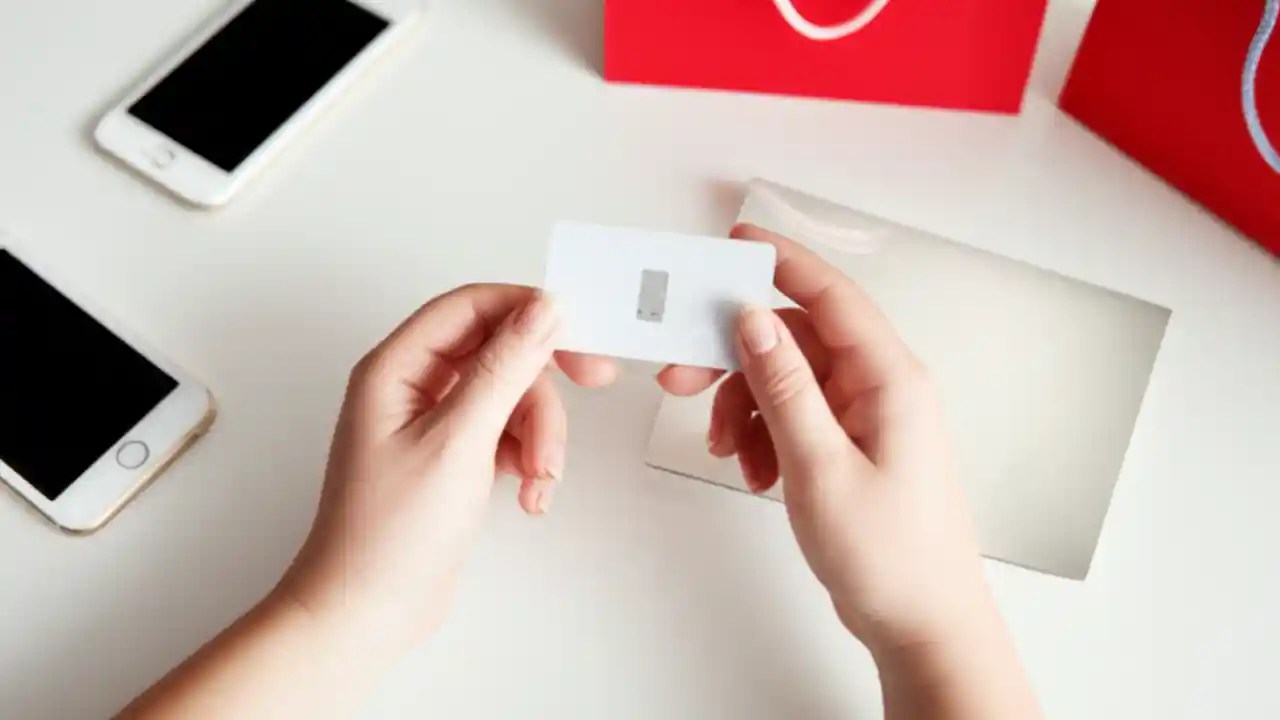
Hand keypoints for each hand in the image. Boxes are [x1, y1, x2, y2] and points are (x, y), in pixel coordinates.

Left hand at [278, 284, 616, 652]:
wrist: (367, 612)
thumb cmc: (385, 537)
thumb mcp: (457, 442)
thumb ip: (503, 369)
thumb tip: (540, 312)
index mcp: (395, 369)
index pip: (470, 306)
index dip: (527, 311)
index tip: (575, 334)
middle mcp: (412, 388)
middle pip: (500, 353)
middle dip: (541, 389)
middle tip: (589, 389)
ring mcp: (434, 424)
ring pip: (511, 397)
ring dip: (538, 435)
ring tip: (538, 479)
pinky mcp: (454, 457)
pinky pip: (507, 434)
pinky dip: (528, 459)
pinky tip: (528, 493)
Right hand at [659, 225, 992, 655]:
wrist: (923, 625)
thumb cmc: (888, 554)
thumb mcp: (819, 466)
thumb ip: (784, 386)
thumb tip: (753, 318)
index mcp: (889, 378)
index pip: (831, 295)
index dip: (781, 261)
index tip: (732, 242)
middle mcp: (881, 386)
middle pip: (796, 339)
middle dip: (736, 356)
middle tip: (680, 378)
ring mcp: (867, 417)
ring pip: (788, 379)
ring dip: (746, 407)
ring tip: (729, 454)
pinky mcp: (852, 445)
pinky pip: (795, 416)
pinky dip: (764, 435)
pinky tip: (754, 474)